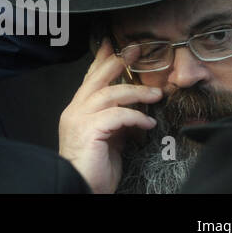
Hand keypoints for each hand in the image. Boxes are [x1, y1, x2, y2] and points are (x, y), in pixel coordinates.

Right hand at [58, 40, 161, 194]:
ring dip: (136, 92)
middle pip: (97, 79)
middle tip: (134, 50)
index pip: (90, 79)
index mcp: (78, 110)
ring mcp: (79, 119)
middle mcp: (75, 110)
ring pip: (109, 94)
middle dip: (117, 62)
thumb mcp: (109, 140)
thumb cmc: (94, 168)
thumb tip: (135, 114)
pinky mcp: (89, 130)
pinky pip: (116, 116)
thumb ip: (117, 123)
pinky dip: (135, 117)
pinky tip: (148, 124)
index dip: (102, 60)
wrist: (80, 187)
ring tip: (156, 95)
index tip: (113, 45)